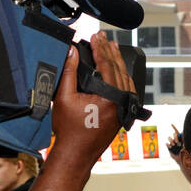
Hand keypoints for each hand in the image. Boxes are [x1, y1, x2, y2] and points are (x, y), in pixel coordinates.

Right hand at [49, 31, 133, 165]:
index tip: (95, 35)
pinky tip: (118, 69)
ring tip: (112, 47)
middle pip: (118, 69)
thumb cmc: (70, 130)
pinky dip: (122, 76)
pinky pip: (126, 89)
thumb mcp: (64, 97)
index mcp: (110, 97)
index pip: (107, 65)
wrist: (76, 154)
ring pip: (125, 78)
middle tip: (103, 36)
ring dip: (117, 61)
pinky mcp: (122, 113)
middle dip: (109, 51)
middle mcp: (121, 102)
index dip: (100, 48)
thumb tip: (72, 50)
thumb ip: (69, 71)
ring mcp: (123, 108)